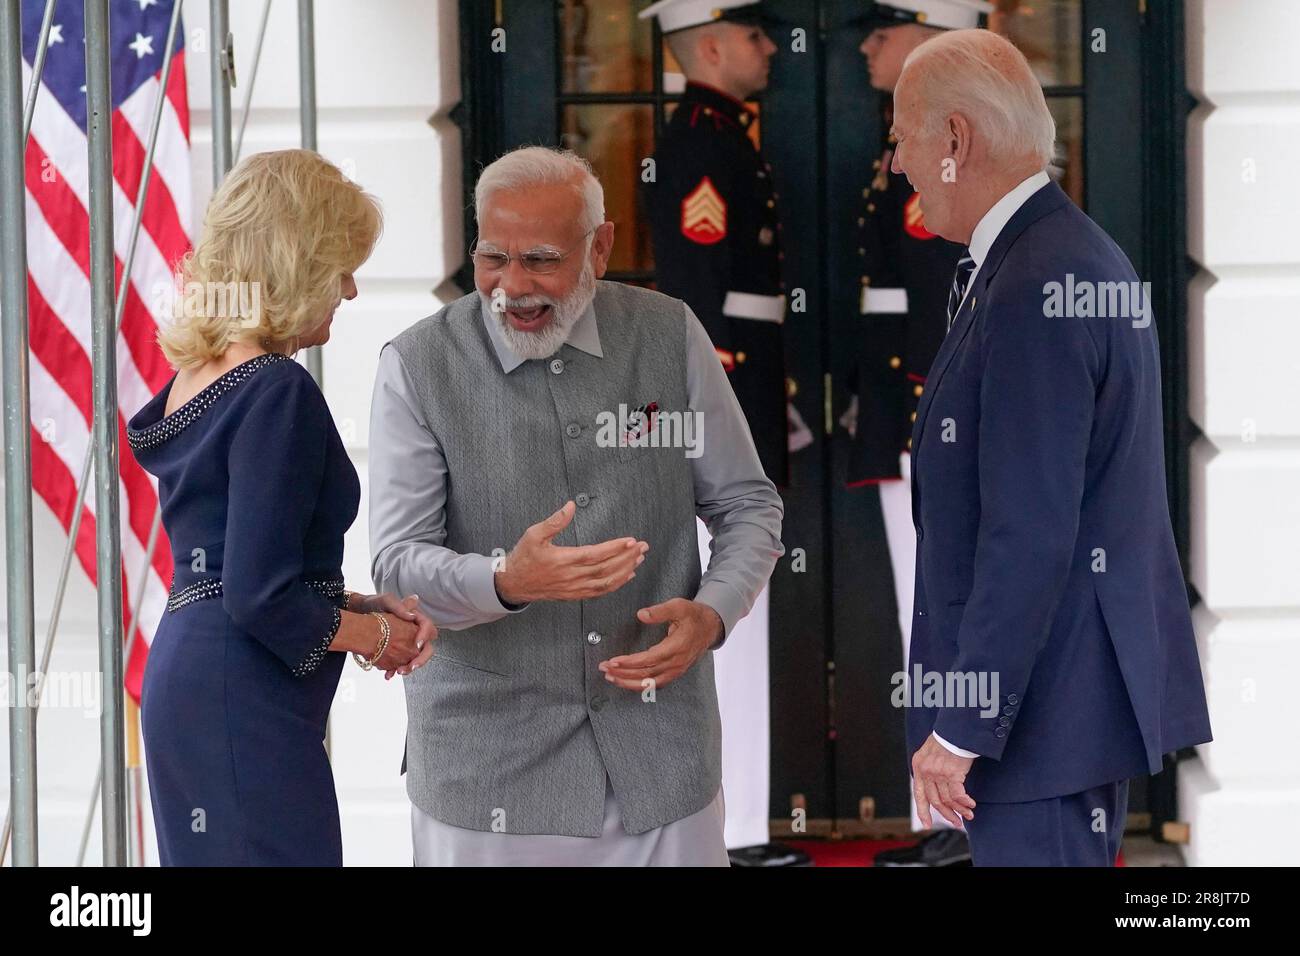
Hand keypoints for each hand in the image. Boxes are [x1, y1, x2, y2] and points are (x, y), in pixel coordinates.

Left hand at [371, 595, 436, 679]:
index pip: (429, 628)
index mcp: (415, 620)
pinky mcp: (397, 651)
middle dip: (420, 659)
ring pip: (414, 658)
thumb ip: (400, 607)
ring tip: (397, 671)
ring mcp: (406, 643)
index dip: (425, 636)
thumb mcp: (386, 602)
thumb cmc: (374, 604)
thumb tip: (413, 616)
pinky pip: (400, 663)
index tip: (417, 644)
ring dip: (408, 667)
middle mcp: (414, 632)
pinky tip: (388, 674)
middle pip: (426, 648)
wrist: (360, 614)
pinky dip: (395, 670)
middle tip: (411, 666)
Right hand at [494, 501, 647, 604]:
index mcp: (563, 560)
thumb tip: (570, 506)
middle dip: (627, 557)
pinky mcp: (575, 594)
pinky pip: (600, 591)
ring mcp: (574, 588)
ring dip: (625, 570)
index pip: (596, 554)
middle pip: (606, 568)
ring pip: (606, 581)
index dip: (615, 548)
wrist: (514, 583)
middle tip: (642, 547)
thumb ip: (554, 521)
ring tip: (638, 559)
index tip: (630, 541)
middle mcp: (571, 576)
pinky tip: (626, 575)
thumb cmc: (524, 558)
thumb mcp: (534, 534)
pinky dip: (616, 584)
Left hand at [598, 598, 721, 691]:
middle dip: (623, 673)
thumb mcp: (679, 606)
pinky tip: (626, 682)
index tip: (613, 661)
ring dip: (628, 682)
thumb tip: (641, 614)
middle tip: (604, 669)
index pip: (649, 659)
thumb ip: (660, 611)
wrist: (710, 626)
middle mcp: (677, 663)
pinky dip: (639, 685)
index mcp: (677, 647)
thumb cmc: (693, 615)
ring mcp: (676, 670)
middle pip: (646, 674)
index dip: (630, 662)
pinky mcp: (675, 672)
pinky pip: (655, 684)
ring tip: (610, 678)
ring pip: (650, 683)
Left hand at [911, 733, 976, 828]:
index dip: (923, 811)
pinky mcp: (952, 773)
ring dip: (960, 810)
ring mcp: (938, 773)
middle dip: (947, 814)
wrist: (955, 728)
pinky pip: (958, 795)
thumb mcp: (929, 751)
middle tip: (956, 823)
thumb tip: (934, 786)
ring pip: (948, 800)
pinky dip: (965, 803)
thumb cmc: (946, 738)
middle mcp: (926, 771)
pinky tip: (971, 805)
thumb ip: (929, 768)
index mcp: (918, 766)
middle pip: (935, 801)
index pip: (919, 794)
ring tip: (968, 815)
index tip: (927, 825)